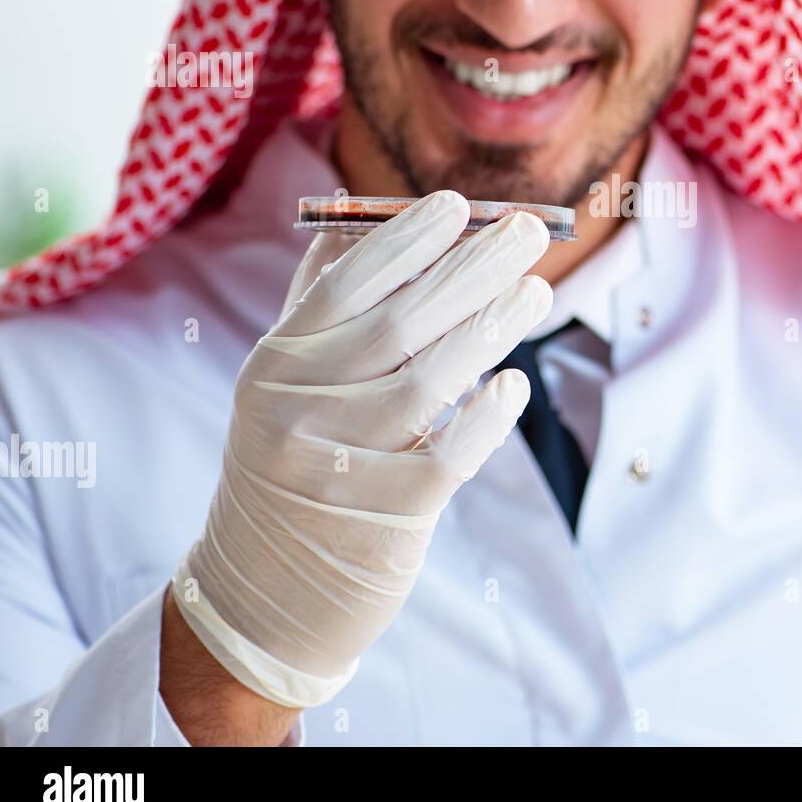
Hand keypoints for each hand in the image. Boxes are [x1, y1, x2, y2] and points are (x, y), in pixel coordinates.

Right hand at [169, 191, 552, 707]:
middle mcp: (296, 409)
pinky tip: (515, 386)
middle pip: (401, 323)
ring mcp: (336, 468)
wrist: (263, 595)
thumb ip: (324, 301)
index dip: (405, 240)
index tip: (459, 205)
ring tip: (538, 291)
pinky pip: (447, 458)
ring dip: (493, 329)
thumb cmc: (295, 463)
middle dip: (473, 269)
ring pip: (430, 384)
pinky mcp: (380, 522)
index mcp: (276, 362)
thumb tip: (371, 212)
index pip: (347, 284)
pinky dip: (486, 419)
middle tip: (530, 231)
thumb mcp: (289, 381)